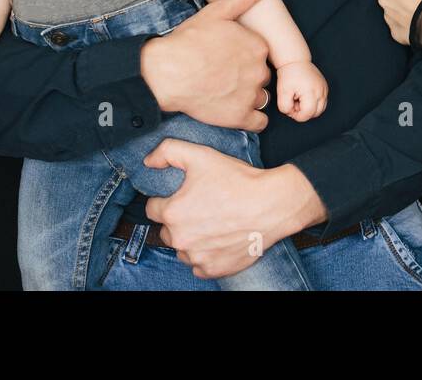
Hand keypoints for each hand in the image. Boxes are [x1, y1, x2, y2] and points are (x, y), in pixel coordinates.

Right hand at [140, 0, 272, 131]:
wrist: (165, 73)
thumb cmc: (188, 41)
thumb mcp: (217, 12)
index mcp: (257, 46)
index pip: (260, 53)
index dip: (243, 55)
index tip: (225, 57)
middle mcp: (259, 70)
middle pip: (261, 75)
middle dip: (247, 76)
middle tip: (221, 74)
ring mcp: (250, 95)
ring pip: (261, 97)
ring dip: (248, 96)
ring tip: (224, 90)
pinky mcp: (240, 117)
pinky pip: (259, 121)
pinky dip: (249, 117)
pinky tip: (231, 108)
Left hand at [142, 140, 318, 278]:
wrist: (272, 205)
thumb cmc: (238, 180)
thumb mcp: (201, 155)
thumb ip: (168, 151)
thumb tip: (148, 161)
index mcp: (173, 213)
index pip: (153, 209)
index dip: (168, 199)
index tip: (185, 195)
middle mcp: (181, 240)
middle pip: (167, 231)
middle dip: (179, 220)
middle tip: (201, 207)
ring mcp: (197, 257)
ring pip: (182, 249)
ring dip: (191, 239)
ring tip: (212, 223)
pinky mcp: (213, 269)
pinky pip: (199, 266)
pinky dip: (205, 256)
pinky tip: (218, 240)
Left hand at [274, 60, 327, 121]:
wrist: (296, 61)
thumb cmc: (288, 75)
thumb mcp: (282, 92)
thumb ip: (285, 107)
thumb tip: (292, 113)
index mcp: (311, 92)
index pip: (307, 114)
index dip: (296, 115)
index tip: (290, 106)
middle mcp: (321, 91)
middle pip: (315, 114)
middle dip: (303, 112)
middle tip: (294, 102)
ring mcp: (325, 89)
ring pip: (320, 109)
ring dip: (309, 108)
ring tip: (300, 99)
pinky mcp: (325, 88)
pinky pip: (322, 102)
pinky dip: (313, 103)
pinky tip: (304, 96)